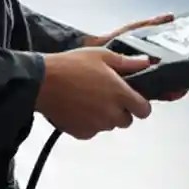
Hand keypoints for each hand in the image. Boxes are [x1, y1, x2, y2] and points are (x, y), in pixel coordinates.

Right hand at [35, 48, 153, 139]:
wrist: (41, 82)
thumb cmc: (71, 66)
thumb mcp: (102, 56)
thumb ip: (128, 63)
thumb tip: (147, 63)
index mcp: (120, 94)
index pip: (144, 110)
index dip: (140, 105)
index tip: (132, 98)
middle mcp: (111, 113)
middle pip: (126, 120)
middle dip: (121, 111)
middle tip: (106, 96)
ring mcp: (97, 125)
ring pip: (109, 125)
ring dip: (104, 116)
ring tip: (89, 99)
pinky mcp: (82, 133)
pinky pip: (92, 131)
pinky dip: (89, 123)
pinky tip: (78, 108)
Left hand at [83, 14, 188, 100]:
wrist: (87, 56)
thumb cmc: (108, 45)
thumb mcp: (133, 31)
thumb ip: (151, 24)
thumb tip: (170, 17)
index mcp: (153, 62)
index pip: (177, 67)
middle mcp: (151, 75)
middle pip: (178, 80)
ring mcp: (144, 85)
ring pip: (169, 89)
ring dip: (182, 87)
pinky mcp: (134, 91)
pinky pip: (153, 93)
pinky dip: (166, 92)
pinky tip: (174, 90)